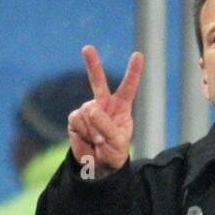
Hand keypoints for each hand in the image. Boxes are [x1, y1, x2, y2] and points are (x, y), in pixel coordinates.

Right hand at [68, 47, 143, 179]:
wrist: (97, 166)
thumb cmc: (114, 152)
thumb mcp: (116, 141)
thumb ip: (106, 125)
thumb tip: (90, 109)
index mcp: (121, 107)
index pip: (128, 88)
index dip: (133, 72)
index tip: (138, 55)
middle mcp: (104, 104)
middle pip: (98, 81)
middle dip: (92, 64)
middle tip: (87, 48)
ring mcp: (88, 110)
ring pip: (88, 112)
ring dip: (93, 130)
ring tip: (97, 141)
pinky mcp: (75, 118)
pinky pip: (77, 119)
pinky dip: (83, 131)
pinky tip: (87, 139)